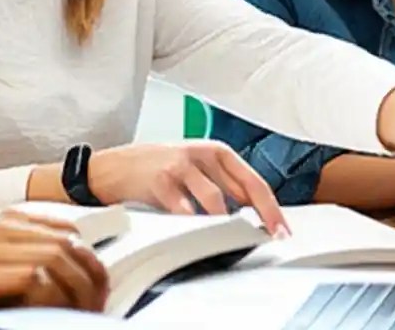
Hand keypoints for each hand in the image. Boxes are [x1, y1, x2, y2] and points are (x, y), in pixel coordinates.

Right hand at [0, 209, 108, 325]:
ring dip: (76, 285)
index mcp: (7, 222)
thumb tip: (74, 279)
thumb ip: (27, 263)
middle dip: (90, 273)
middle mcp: (2, 227)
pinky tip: (54, 312)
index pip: (67, 228)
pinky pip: (34, 278)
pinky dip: (51, 296)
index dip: (89, 256)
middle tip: (99, 301)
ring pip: (56, 255)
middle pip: (67, 241)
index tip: (99, 283)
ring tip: (83, 309)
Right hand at [89, 141, 289, 236]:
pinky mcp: (161, 181)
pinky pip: (185, 211)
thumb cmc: (155, 170)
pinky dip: (195, 226)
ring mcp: (181, 166)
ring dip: (227, 226)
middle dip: (261, 218)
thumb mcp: (194, 169)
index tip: (282, 229)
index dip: (271, 207)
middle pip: (243, 190)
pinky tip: (197, 236)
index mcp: (215, 151)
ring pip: (216, 202)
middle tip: (273, 239)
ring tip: (232, 243)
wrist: (111, 168)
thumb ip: (222, 185)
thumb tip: (254, 211)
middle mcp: (201, 153)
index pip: (253, 181)